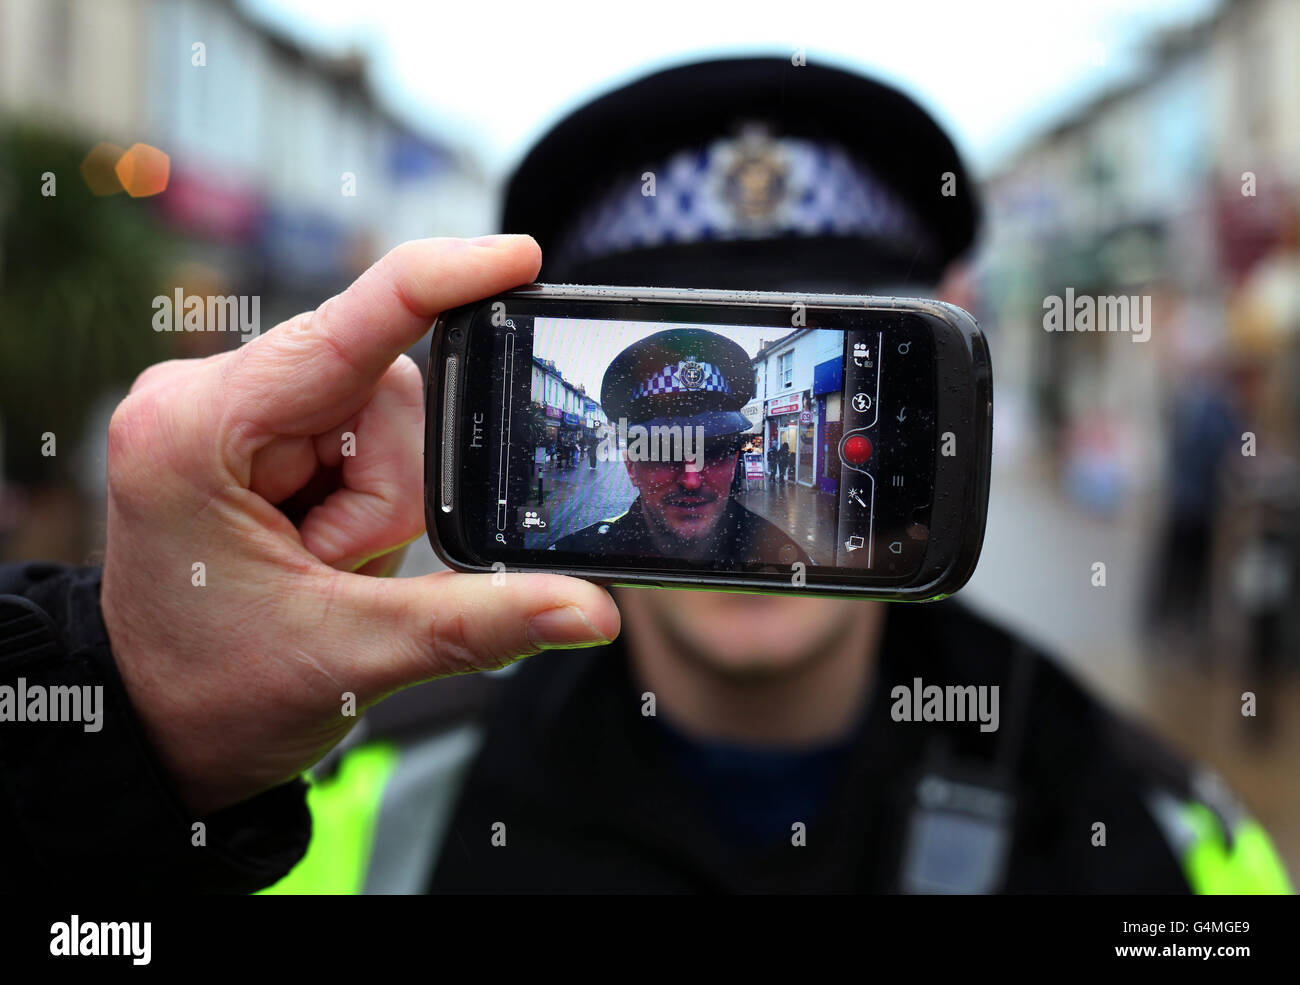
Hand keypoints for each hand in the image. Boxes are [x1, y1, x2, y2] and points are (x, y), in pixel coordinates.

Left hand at [100, 235, 618, 816]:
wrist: (154, 731)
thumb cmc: (212, 694)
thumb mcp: (352, 657)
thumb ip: (479, 623)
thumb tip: (590, 609)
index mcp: (200, 430)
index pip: (347, 328)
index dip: (444, 283)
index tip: (521, 258)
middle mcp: (205, 397)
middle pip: (384, 384)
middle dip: (397, 487)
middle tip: (343, 565)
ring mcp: (228, 409)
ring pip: (383, 412)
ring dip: (386, 500)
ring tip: (330, 567)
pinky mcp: (253, 431)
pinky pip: (359, 432)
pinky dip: (370, 496)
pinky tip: (329, 548)